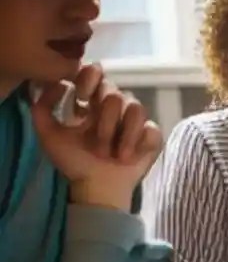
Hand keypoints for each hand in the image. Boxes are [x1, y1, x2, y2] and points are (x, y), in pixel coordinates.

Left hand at [31, 63, 162, 211]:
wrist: (96, 187)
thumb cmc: (74, 162)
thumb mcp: (48, 135)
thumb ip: (42, 108)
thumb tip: (58, 84)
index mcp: (91, 102)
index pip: (94, 74)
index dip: (90, 77)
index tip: (80, 96)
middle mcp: (115, 107)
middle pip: (116, 93)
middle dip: (105, 120)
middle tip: (97, 145)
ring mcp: (135, 121)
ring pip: (136, 108)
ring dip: (122, 134)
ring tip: (111, 155)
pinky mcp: (151, 136)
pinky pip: (151, 128)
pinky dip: (138, 142)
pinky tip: (127, 156)